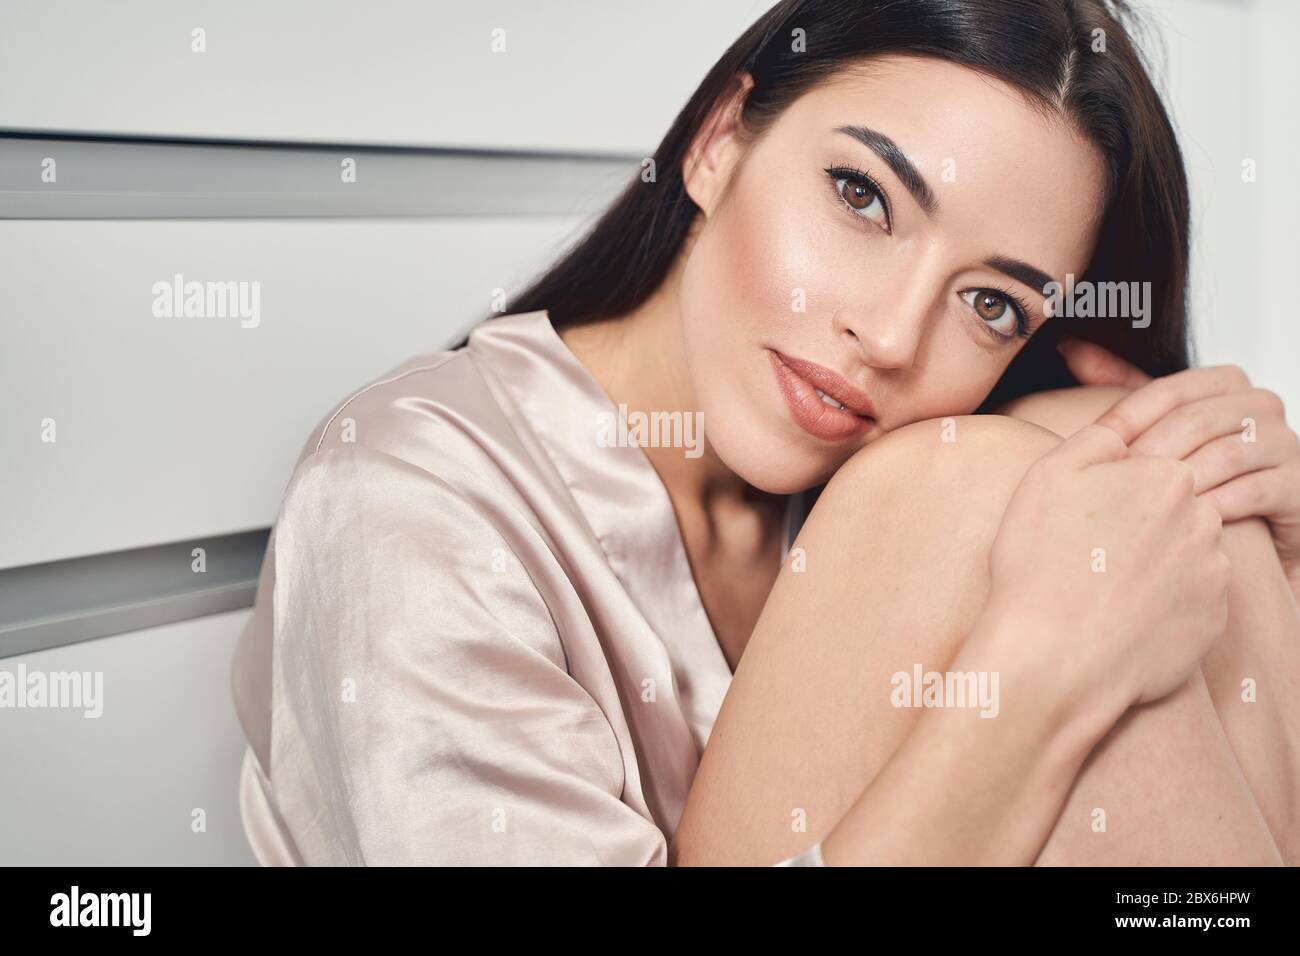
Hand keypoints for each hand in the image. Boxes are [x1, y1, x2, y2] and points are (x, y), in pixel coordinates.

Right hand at [985, 422, 1229, 708]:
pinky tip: (1118, 621)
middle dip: (1136, 530)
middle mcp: (1204, 521)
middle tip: (1084, 557)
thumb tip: (1122, 433)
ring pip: (1181, 559)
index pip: (1146, 474)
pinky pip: (1187, 606)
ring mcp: (1213, 576)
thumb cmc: (1041, 564)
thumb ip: (1097, 437)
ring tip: (1098, 591)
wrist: (1054, 658)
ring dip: (1150, 569)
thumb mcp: (1048, 474)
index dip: (1107, 496)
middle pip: (1170, 514)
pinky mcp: (1211, 624)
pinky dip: (1159, 610)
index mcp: (1168, 477)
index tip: (1078, 522)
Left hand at [1058, 336, 1299, 587]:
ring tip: (1137, 507)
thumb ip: (1120, 384)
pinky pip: (1252, 491)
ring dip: (1176, 484)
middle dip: (1146, 455)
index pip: (1168, 390)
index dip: (1124, 420)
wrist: (1251, 526)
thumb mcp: (1159, 424)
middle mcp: (1261, 405)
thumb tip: (1070, 348)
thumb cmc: (1194, 472)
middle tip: (1107, 485)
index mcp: (1225, 382)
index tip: (1088, 449)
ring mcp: (1286, 443)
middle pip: (1194, 421)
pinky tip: (1178, 526)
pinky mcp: (1299, 486)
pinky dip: (1211, 508)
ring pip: (1223, 455)